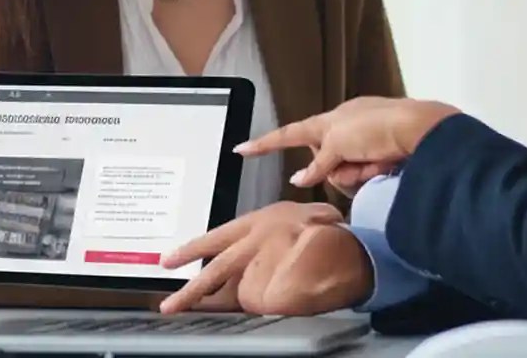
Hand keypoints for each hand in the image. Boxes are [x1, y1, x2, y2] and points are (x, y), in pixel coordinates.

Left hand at [158, 202, 371, 315]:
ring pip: (246, 292)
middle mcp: (259, 239)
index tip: (167, 262)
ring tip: (275, 289)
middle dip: (192, 291)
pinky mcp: (284, 284)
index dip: (191, 250)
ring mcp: (271, 261)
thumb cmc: (326, 234)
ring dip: (255, 298)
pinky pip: (268, 303)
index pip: (215, 237)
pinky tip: (291, 294)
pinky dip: (275, 303)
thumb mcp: (291, 220)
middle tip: (170, 306)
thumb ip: (263, 238)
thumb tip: (237, 264)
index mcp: (258, 223)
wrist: (359, 248)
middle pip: (217, 269)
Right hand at [235, 97, 459, 190]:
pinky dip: (370, 175)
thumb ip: (318, 164)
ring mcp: (364, 144)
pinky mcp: (381, 157)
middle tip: (355, 164)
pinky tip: (385, 167)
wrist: (419, 131)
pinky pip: (363, 176)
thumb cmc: (375, 126)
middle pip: (323, 162)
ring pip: (343, 174)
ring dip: (355, 174)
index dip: (264, 144)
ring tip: (375, 165)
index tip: (240, 149)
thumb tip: (299, 179)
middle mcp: (344, 130)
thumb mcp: (338, 142)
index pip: (289, 133)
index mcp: (329, 119)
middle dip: (336, 170)